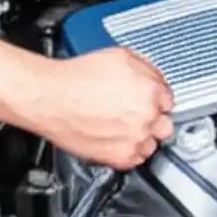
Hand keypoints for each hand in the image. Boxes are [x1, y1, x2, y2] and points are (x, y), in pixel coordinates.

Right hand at [22, 48, 172, 169]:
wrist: (48, 98)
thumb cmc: (76, 77)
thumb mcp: (120, 57)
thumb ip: (147, 69)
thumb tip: (157, 79)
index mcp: (151, 91)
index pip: (169, 101)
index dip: (155, 100)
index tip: (147, 102)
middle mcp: (147, 117)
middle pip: (165, 124)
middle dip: (152, 119)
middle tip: (134, 115)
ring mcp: (135, 139)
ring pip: (153, 144)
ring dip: (142, 137)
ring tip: (121, 128)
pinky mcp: (120, 157)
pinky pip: (137, 159)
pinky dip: (129, 152)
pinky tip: (116, 140)